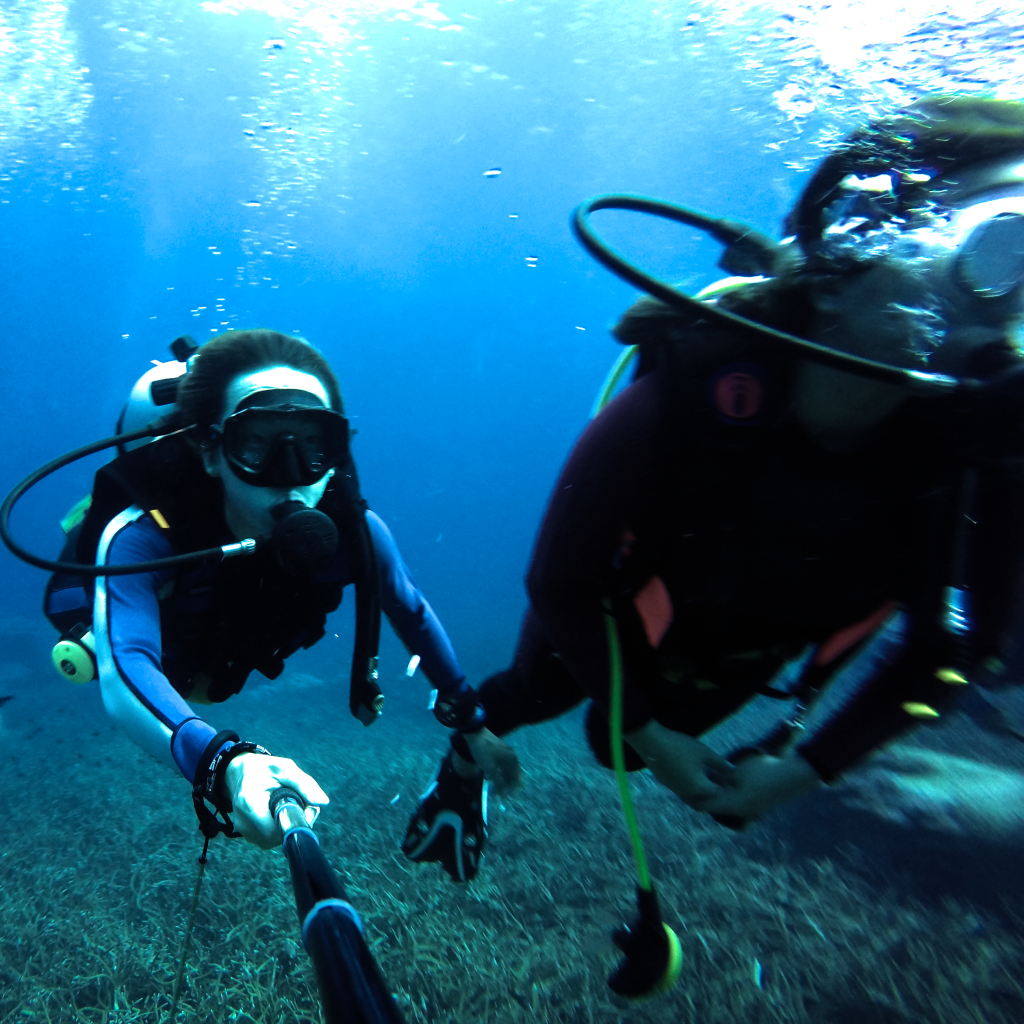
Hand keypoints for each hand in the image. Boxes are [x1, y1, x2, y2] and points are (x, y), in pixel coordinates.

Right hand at [223, 753, 329, 849]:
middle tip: (299, 804)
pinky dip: (277, 828)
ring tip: (286, 805)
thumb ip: (304, 784)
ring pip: (274, 840)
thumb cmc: (264, 769)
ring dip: (285, 826)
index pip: (276, 830)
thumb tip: (323, 802)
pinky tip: (277, 812)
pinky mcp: (247, 835)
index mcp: (249, 803)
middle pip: (277, 837)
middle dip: (293, 823)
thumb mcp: (285, 768)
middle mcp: (243, 822)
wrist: (240, 773)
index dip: (295, 822)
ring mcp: (243, 831)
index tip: (305, 808)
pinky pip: (268, 839)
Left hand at [461, 728, 522, 794]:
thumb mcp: (490, 769)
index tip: (505, 797)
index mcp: (512, 760)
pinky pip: (501, 765)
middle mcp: (511, 756)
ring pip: (505, 770)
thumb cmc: (483, 751)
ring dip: (500, 779)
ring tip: (492, 786)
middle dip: (505, 786)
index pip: (517, 778)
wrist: (475, 733)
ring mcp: (505, 752)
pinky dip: (496, 772)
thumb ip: (498, 782)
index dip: (512, 789)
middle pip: (511, 775)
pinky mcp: (498, 751)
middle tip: (497, 794)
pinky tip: (488, 776)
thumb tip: (504, 795)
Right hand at [622, 720, 733, 809]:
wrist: (652, 744)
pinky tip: (693, 777)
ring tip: (708, 783)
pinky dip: (692, 791)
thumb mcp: (705, 753)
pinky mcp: (668, 785)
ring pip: (693, 801)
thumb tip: (734, 770)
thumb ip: (720, 764)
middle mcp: (688, 794)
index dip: (727, 789)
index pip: (718, 795)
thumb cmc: (681, 747)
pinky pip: (684, 794)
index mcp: (700, 788)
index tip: (733, 782)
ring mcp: (676, 791)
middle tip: (721, 786)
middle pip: (706, 804)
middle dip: (714, 799)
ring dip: (702, 796)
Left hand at [700, 752, 823, 822]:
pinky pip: (737, 802)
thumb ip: (722, 777)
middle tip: (689, 786)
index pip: (705, 806)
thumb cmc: (764, 771)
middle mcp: (741, 812)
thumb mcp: (738, 771)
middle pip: (715, 808)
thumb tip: (710, 781)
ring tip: (707, 782)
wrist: (794, 777)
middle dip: (703, 798)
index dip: (692, 797)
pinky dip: (728, 795)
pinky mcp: (758, 804)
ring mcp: (751, 810)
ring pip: (726, 805)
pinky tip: (726, 782)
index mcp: (733, 805)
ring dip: (717, 796)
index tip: (681, 788)